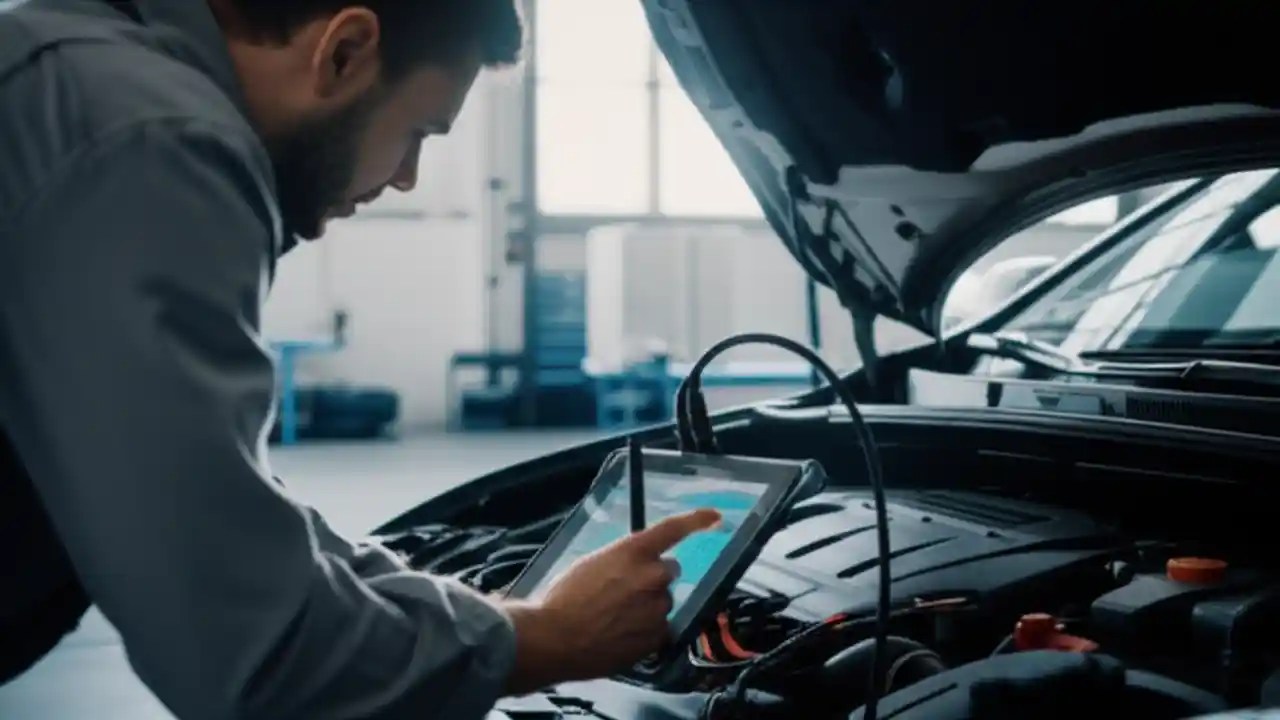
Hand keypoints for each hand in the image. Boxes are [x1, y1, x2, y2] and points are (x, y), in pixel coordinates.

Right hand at [504, 508, 721, 693]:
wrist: (556, 639)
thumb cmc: (564, 600)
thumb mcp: (591, 564)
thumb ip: (621, 561)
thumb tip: (633, 566)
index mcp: (633, 551)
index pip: (673, 529)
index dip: (697, 520)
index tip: (714, 516)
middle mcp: (653, 576)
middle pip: (668, 571)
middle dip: (653, 578)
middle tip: (626, 591)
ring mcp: (658, 607)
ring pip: (662, 602)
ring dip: (648, 607)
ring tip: (616, 618)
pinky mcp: (658, 635)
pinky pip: (659, 629)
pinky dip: (645, 631)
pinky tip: (620, 634)